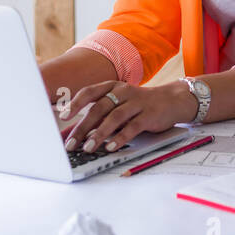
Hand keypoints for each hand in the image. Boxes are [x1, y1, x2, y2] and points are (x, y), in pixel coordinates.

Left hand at [59, 81, 194, 151]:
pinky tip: (111, 147)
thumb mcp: (117, 107)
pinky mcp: (149, 114)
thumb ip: (96, 119)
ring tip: (88, 148)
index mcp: (112, 87)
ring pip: (115, 117)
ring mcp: (137, 102)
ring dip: (99, 133)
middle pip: (99, 108)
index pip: (90, 92)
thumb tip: (69, 135)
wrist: (172, 100)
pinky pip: (133, 126)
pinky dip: (120, 137)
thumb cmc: (138, 106)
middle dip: (83, 127)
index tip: (62, 116)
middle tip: (71, 144)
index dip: (75, 103)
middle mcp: (123, 92)